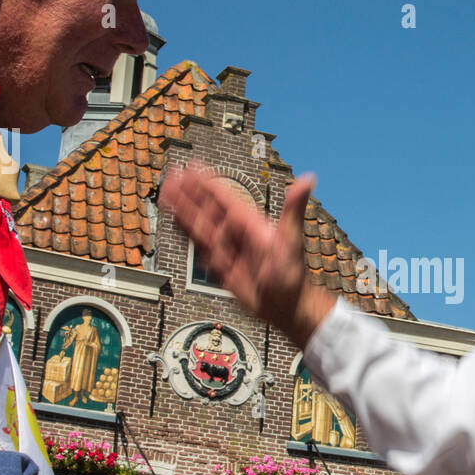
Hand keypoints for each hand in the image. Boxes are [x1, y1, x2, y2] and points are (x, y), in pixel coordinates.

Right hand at [158, 166, 336, 348]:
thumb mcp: (292, 240)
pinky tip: (177, 223)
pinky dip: (187, 234)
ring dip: (183, 210)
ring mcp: (228, 248)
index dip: (206, 181)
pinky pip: (200, 246)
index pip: (223, 196)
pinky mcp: (221, 265)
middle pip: (207, 207)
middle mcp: (236, 232)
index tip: (191, 167)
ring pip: (199, 224)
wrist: (286, 307)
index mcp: (250, 222)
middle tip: (172, 174)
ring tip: (167, 194)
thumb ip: (293, 209)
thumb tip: (308, 179)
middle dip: (189, 192)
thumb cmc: (293, 276)